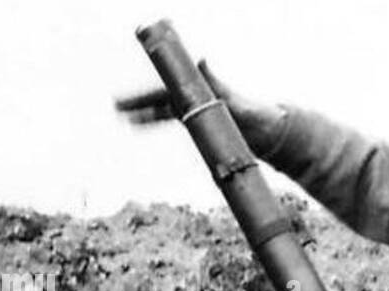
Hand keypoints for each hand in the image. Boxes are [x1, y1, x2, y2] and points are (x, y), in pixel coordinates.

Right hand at [114, 60, 284, 143]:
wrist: (273, 132)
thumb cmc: (258, 116)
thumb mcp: (236, 102)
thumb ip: (218, 84)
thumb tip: (202, 60)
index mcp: (200, 92)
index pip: (166, 91)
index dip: (145, 95)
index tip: (128, 98)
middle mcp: (196, 97)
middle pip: (161, 99)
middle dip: (138, 102)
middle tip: (115, 106)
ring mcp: (197, 108)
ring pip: (164, 110)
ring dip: (144, 114)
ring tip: (123, 118)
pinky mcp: (202, 121)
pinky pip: (174, 120)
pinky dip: (157, 122)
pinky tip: (142, 126)